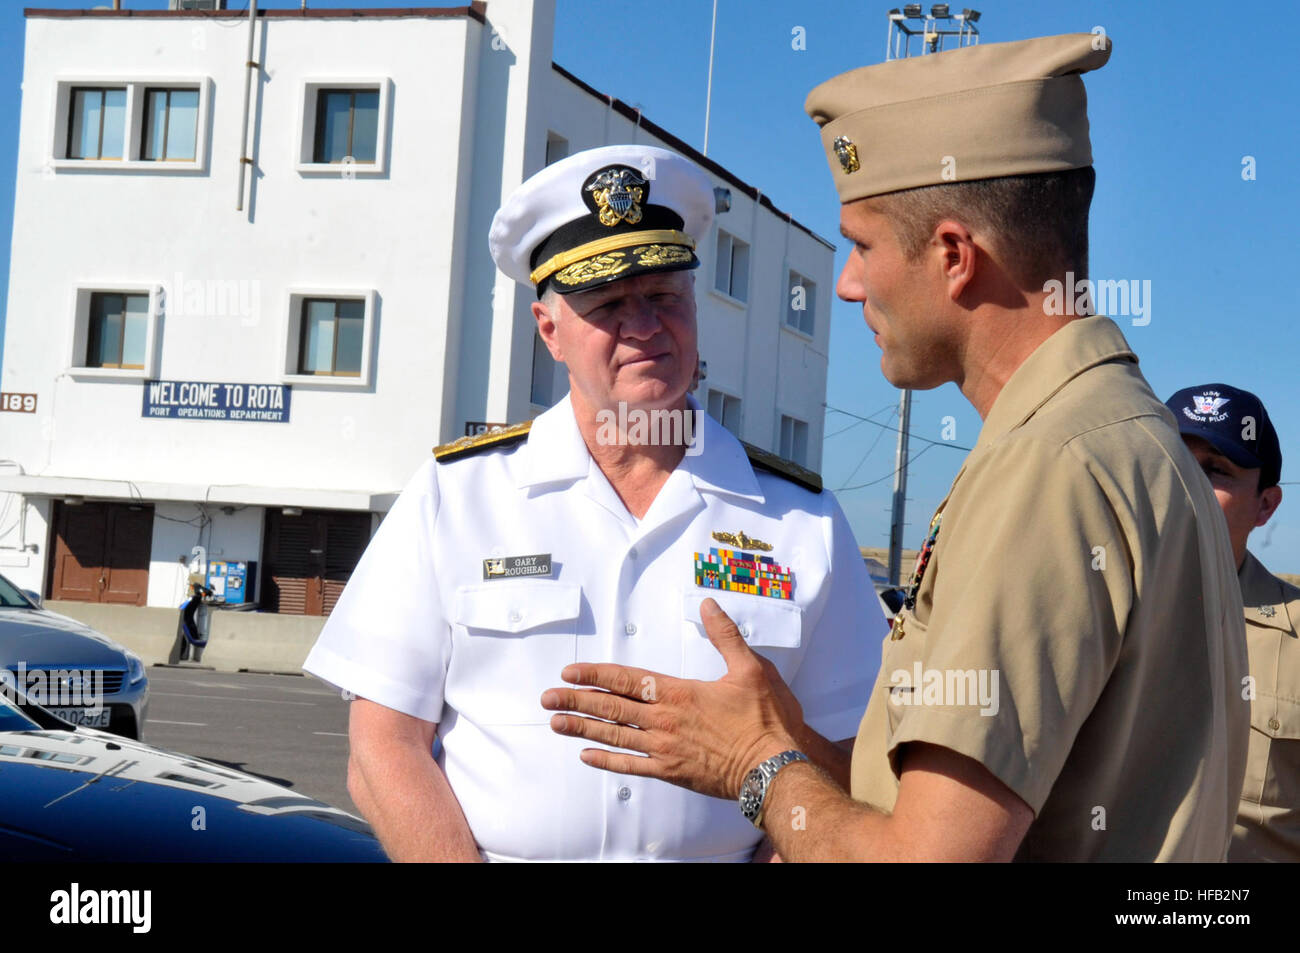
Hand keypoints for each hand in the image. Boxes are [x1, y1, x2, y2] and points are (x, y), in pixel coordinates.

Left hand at [541, 597, 806, 799]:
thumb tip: (708, 603)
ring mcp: (666, 750)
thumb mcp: (751, 668)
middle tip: (546, 697)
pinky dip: (606, 760)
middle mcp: (665, 721)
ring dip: (582, 728)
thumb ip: (725, 635)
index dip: (595, 674)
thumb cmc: (766, 719)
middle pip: (611, 708)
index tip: (569, 672)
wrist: (776, 769)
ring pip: (614, 736)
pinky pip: (631, 766)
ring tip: (554, 722)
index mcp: (680, 693)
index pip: (627, 680)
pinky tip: (587, 755)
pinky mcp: (672, 773)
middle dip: (576, 700)